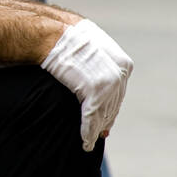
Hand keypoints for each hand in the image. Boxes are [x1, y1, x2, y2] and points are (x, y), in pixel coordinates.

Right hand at [39, 19, 133, 151]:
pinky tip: (84, 141)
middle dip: (104, 121)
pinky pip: (91, 117)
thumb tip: (92, 72)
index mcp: (123, 63)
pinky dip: (87, 131)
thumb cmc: (65, 37)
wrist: (54, 34)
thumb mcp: (91, 46)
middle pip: (112, 105)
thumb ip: (98, 60)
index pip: (118, 93)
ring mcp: (108, 83)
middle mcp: (119, 74)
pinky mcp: (94, 91)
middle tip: (97, 135)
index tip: (105, 122)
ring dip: (95, 130)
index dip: (110, 109)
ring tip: (88, 142)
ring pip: (103, 113)